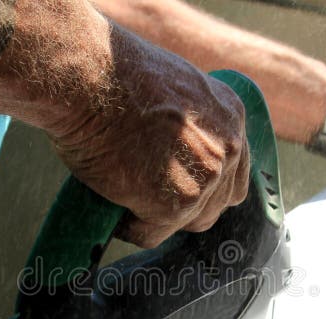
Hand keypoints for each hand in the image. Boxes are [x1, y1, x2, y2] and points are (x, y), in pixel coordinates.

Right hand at [48, 25, 248, 248]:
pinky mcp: (176, 204)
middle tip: (144, 195)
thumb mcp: (171, 87)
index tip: (175, 185)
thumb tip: (171, 151)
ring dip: (154, 217)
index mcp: (230, 117)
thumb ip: (187, 123)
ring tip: (123, 196)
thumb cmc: (112, 76)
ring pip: (185, 222)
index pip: (233, 172)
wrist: (92, 78)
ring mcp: (205, 179)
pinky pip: (151, 234)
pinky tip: (112, 204)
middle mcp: (228, 149)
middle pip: (215, 204)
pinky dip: (128, 227)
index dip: (203, 185)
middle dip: (181, 206)